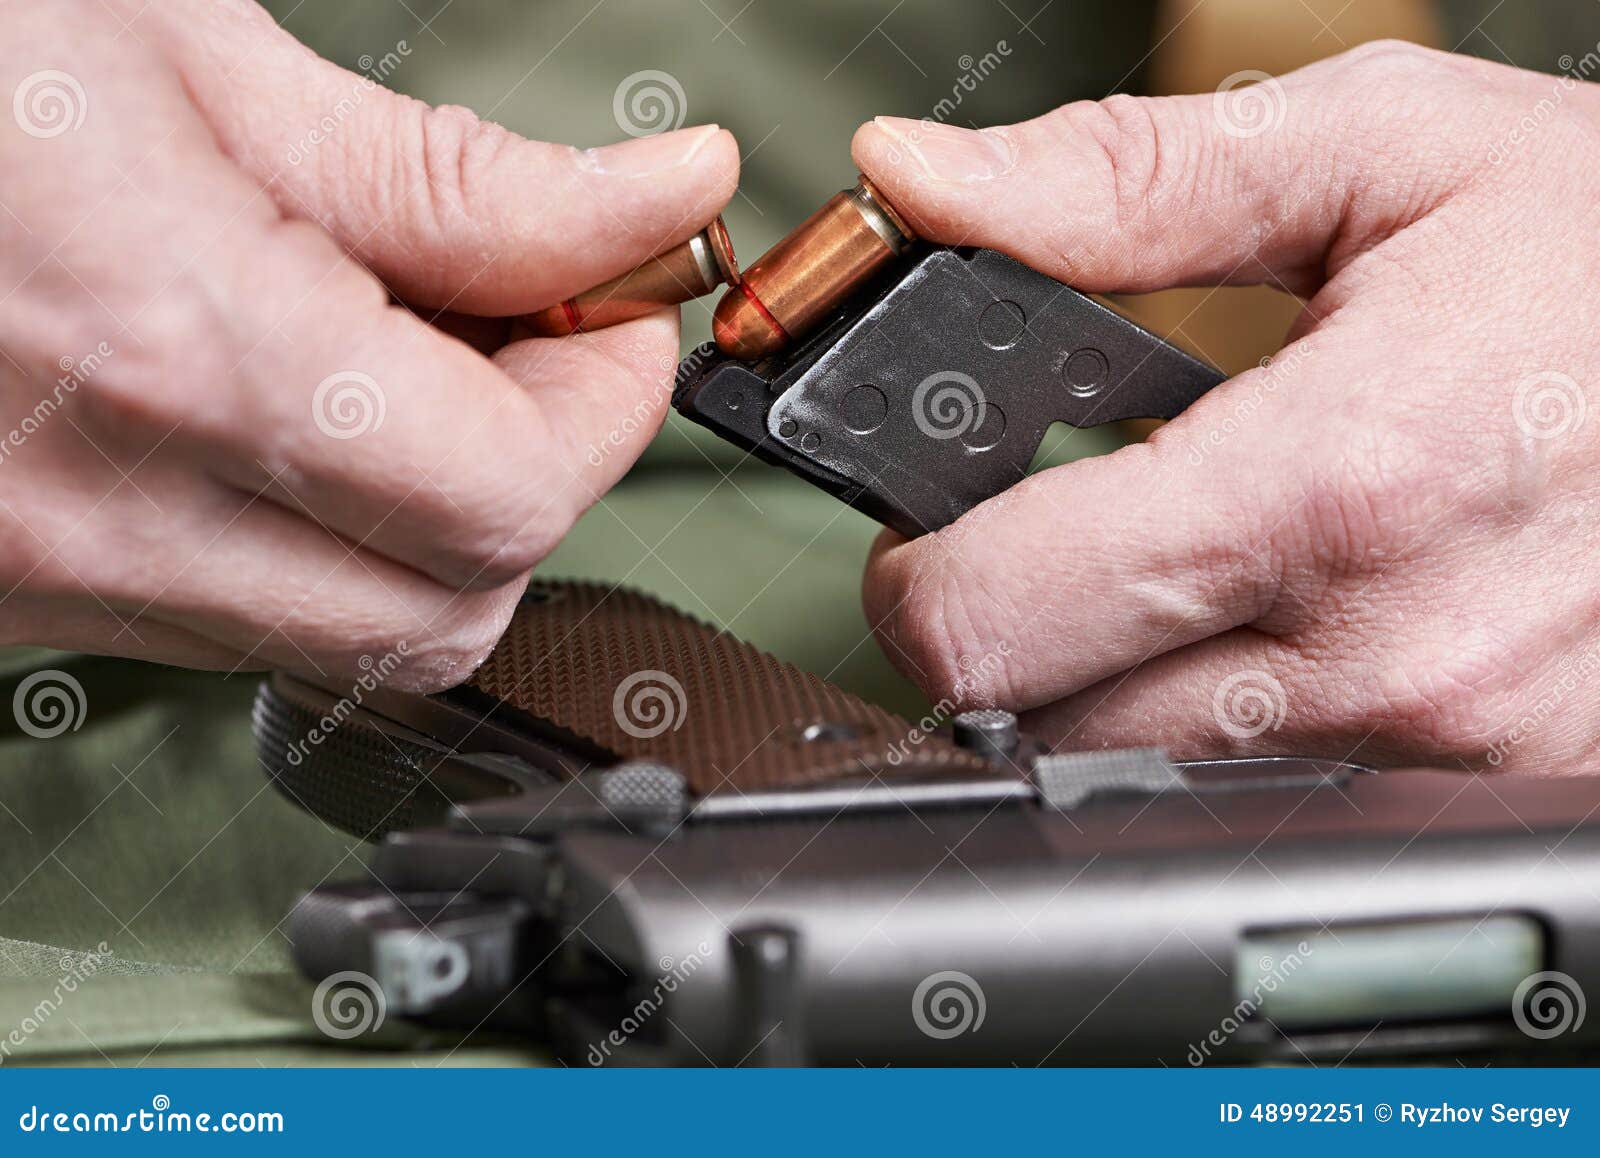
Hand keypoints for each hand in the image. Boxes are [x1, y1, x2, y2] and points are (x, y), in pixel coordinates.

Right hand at [0, 0, 734, 689]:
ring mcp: (43, 580)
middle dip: (540, 473)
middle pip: (456, 605)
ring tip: (400, 353)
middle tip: (534, 335)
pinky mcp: (17, 597)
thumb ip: (466, 180)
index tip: (618, 311)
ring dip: (439, 510)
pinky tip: (295, 406)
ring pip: (360, 634)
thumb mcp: (197, 56)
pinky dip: (326, 531)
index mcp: (167, 351)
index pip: (507, 493)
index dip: (609, 404)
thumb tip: (655, 210)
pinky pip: (244, 620)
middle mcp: (98, 513)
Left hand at [853, 41, 1599, 773]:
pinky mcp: (1485, 780)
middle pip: (1043, 728)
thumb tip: (928, 180)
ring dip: (1113, 680)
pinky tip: (1280, 616)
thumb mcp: (1384, 154)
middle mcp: (1384, 654)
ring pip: (1146, 774)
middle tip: (1038, 545)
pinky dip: (1233, 717)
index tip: (928, 534)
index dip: (917, 578)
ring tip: (1175, 563)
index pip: (994, 620)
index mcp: (1330, 484)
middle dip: (1001, 639)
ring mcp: (1443, 744)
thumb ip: (1122, 181)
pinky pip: (1274, 789)